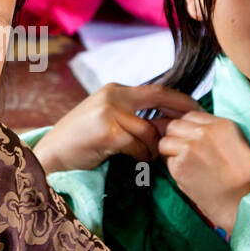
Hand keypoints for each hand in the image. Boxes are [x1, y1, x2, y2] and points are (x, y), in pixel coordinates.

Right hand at [33, 82, 202, 174]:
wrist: (52, 154)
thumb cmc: (81, 141)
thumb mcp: (108, 120)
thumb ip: (133, 117)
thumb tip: (168, 124)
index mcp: (115, 90)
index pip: (157, 90)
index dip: (180, 99)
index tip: (197, 109)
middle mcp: (113, 95)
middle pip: (158, 99)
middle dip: (180, 113)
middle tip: (194, 128)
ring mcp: (109, 112)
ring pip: (148, 130)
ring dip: (154, 148)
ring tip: (151, 157)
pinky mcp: (107, 132)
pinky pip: (137, 146)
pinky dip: (141, 156)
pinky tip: (137, 161)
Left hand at [157, 110, 249, 233]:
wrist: (247, 202)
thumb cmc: (246, 181)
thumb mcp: (237, 145)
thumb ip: (215, 134)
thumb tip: (193, 132)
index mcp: (223, 124)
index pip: (191, 115)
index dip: (187, 129)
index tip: (190, 140)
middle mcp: (205, 131)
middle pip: (174, 125)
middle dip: (176, 138)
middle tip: (184, 155)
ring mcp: (190, 146)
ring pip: (165, 142)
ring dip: (171, 153)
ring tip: (187, 167)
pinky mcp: (180, 164)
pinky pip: (167, 161)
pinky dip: (173, 169)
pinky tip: (190, 178)